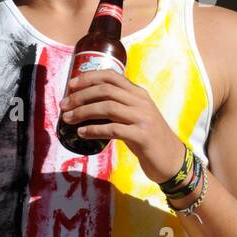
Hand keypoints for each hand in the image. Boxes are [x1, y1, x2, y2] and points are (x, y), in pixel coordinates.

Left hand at [60, 69, 184, 183]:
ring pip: (107, 107)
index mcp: (138, 93)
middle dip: (80, 96)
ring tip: (68, 119)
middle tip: (64, 105)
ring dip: (83, 112)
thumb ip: (118, 105)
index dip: (88, 77)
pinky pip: (113, 129)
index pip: (111, 76)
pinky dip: (94, 130)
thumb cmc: (148, 138)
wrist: (172, 160)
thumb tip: (85, 102)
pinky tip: (82, 133)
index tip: (70, 85)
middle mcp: (141, 101)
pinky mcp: (142, 136)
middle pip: (105, 90)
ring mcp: (143, 118)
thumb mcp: (135, 116)